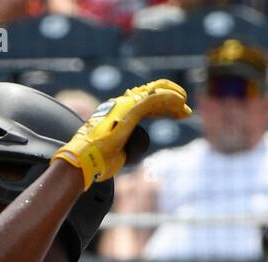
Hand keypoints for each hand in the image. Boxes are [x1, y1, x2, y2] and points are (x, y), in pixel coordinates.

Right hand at [52, 79, 191, 187]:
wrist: (82, 161)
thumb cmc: (94, 163)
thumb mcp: (112, 153)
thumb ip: (119, 149)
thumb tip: (123, 154)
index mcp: (114, 113)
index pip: (142, 104)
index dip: (161, 107)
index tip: (174, 114)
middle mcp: (119, 104)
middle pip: (150, 95)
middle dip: (169, 101)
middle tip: (184, 111)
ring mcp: (124, 106)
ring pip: (155, 93)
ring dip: (173, 99)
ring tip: (185, 109)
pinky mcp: (130, 110)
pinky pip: (154, 99)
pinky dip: (170, 99)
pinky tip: (181, 104)